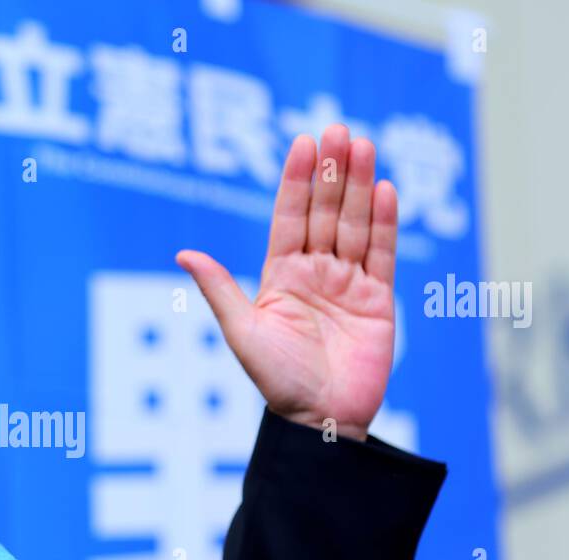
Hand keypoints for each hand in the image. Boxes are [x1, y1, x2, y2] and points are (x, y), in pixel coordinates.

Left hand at [177, 124, 397, 441]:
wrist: (318, 419)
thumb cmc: (277, 381)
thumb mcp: (242, 331)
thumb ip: (220, 289)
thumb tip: (183, 254)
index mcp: (281, 276)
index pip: (289, 218)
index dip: (296, 181)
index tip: (301, 143)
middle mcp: (316, 273)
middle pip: (325, 213)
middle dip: (331, 173)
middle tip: (337, 130)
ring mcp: (349, 284)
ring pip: (355, 225)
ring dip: (359, 186)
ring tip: (363, 144)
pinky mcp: (379, 301)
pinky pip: (382, 255)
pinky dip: (384, 223)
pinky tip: (385, 190)